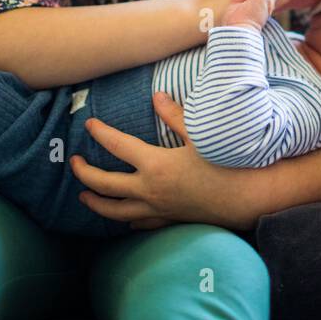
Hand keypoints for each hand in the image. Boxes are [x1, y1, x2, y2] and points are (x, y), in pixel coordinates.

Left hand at [71, 89, 244, 230]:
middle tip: (74, 163)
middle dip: (85, 174)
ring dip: (96, 203)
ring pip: (116, 211)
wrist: (246, 198)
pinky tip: (124, 216)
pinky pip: (140, 223)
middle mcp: (150, 191)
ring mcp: (157, 209)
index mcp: (155, 166)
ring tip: (84, 197)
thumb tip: (156, 96)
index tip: (89, 124)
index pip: (117, 146)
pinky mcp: (169, 220)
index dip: (100, 133)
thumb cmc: (226, 163)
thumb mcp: (199, 135)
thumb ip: (174, 115)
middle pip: (105, 185)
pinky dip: (127, 219)